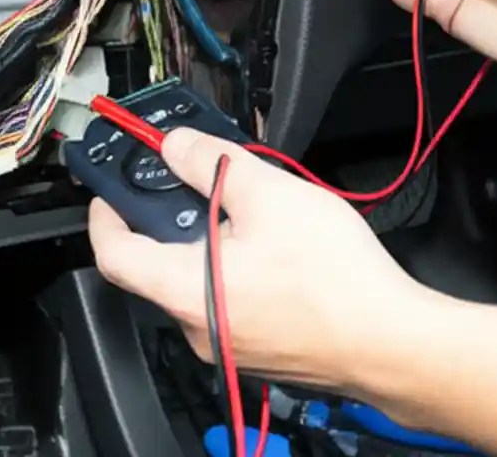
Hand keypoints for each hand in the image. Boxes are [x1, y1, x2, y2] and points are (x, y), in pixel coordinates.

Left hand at [89, 128, 455, 389]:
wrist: (392, 342)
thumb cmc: (335, 279)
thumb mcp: (269, 194)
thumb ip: (213, 164)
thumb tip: (177, 146)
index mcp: (183, 288)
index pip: (112, 251)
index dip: (104, 213)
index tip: (110, 188)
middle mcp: (197, 325)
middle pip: (160, 264)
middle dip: (177, 219)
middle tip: (202, 185)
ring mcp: (228, 345)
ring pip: (202, 282)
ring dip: (217, 245)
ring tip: (261, 217)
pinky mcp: (259, 351)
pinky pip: (233, 301)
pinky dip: (242, 272)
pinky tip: (283, 253)